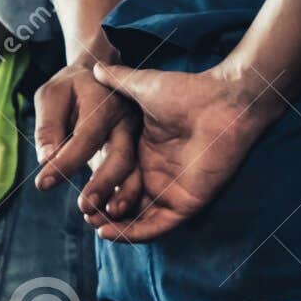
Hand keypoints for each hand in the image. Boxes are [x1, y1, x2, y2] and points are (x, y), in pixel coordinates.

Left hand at [32, 57, 140, 218]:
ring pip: (135, 173)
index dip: (66, 162)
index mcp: (105, 103)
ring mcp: (134, 141)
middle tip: (85, 208)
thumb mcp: (50, 95)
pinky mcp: (133, 156)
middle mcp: (126, 123)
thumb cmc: (68, 88)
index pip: (86, 137)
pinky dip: (124, 202)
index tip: (42, 183)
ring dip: (121, 199)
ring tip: (102, 220)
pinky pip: (134, 182)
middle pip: (122, 156)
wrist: (96, 77)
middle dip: (105, 184)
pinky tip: (110, 221)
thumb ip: (48, 125)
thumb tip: (47, 159)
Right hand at [82, 61, 284, 241]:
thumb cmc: (189, 91)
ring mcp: (172, 190)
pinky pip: (158, 226)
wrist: (225, 102)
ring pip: (138, 218)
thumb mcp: (144, 86)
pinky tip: (111, 232)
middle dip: (103, 209)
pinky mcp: (187, 203)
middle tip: (83, 211)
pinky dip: (135, 233)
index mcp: (145, 151)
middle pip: (125, 201)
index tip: (75, 189)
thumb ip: (119, 81)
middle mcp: (157, 174)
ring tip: (93, 223)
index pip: (116, 177)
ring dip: (115, 225)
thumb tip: (96, 67)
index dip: (98, 185)